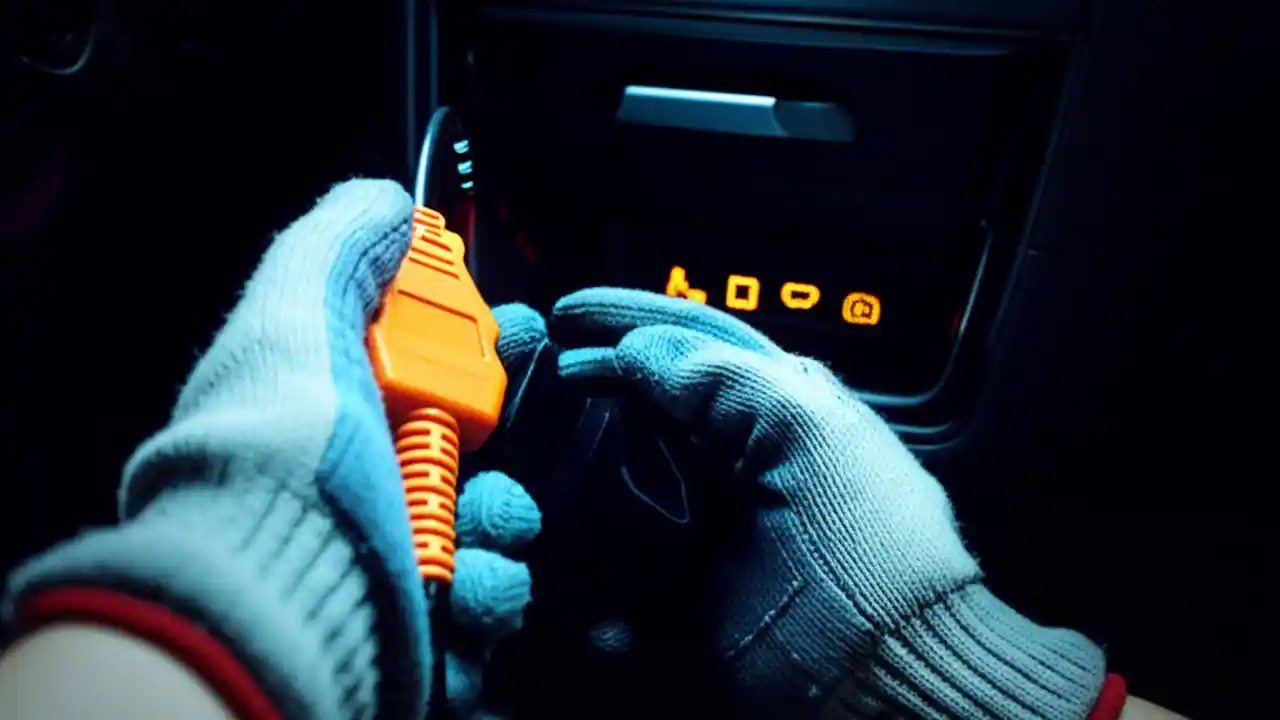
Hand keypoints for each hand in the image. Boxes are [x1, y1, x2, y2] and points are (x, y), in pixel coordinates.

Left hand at [5, 181, 540, 718]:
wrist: (274, 591)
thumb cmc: (280, 449)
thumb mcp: (296, 315)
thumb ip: (340, 246)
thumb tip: (385, 200)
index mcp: (325, 400)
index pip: (417, 351)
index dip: (474, 335)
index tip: (513, 329)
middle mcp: (354, 472)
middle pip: (465, 433)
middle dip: (501, 426)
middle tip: (500, 429)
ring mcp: (388, 546)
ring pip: (489, 514)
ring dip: (502, 512)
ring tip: (483, 519)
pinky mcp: (421, 613)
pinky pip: (487, 586)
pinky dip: (491, 580)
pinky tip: (465, 577)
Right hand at [553, 288, 1104, 718]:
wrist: (889, 671)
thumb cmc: (874, 550)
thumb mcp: (809, 434)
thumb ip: (726, 381)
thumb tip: (642, 350)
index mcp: (785, 404)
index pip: (696, 341)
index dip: (631, 322)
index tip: (567, 314)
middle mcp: (748, 454)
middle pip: (656, 403)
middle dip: (598, 387)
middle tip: (540, 381)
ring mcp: (719, 520)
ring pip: (632, 474)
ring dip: (588, 467)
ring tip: (541, 456)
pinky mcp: (695, 584)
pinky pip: (629, 559)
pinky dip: (600, 561)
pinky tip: (580, 559)